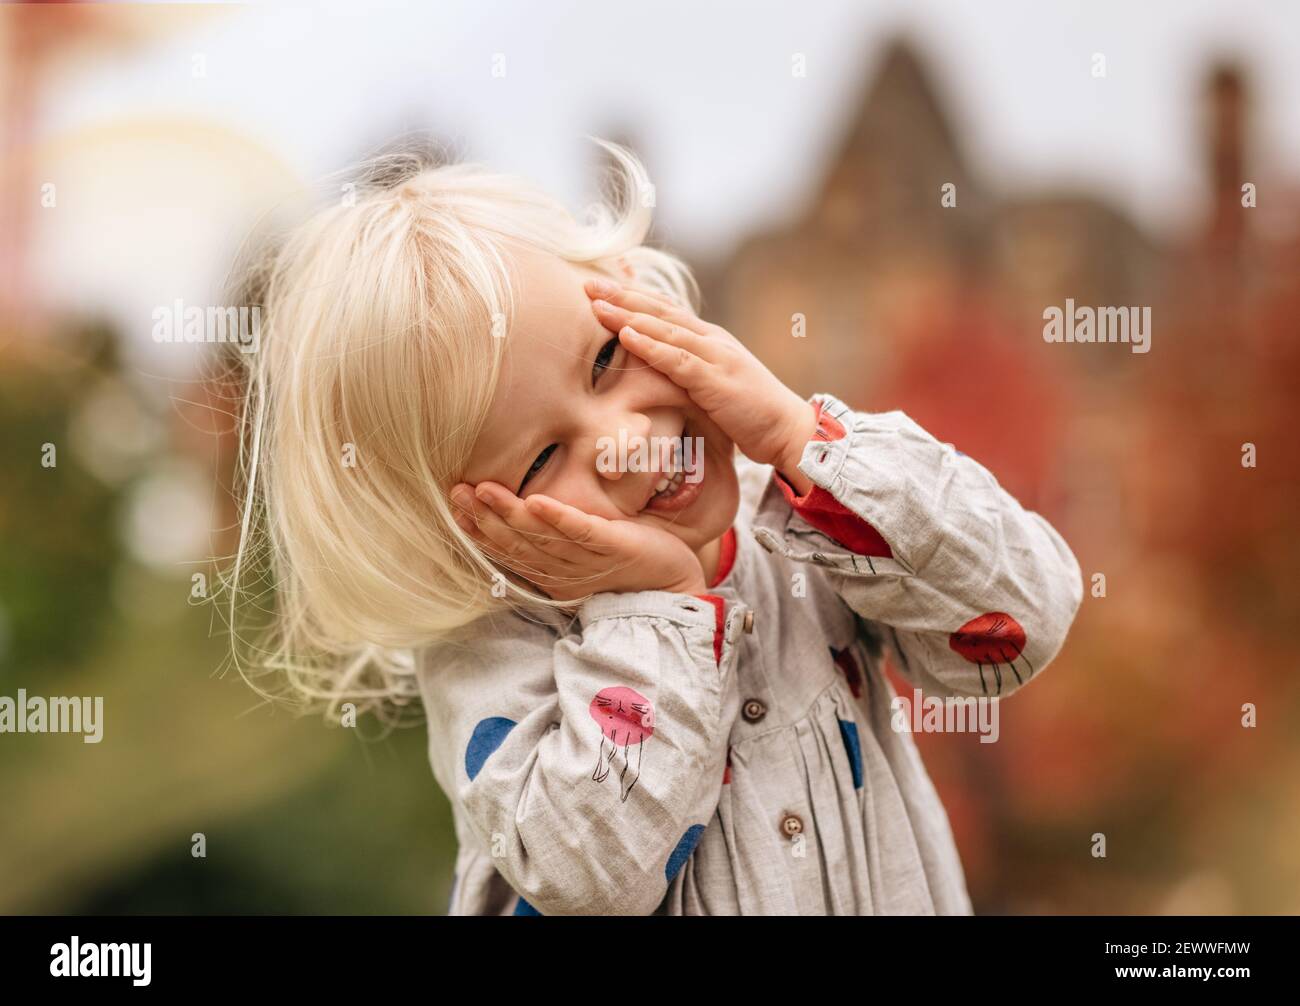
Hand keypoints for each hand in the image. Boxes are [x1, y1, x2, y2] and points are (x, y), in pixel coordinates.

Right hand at [449, 481, 707, 601]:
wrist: (676, 587)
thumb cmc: (630, 566)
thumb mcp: (585, 553)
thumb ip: (557, 537)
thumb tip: (528, 510)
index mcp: (554, 574)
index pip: (509, 550)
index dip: (480, 529)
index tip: (455, 506)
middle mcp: (565, 570)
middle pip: (517, 542)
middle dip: (484, 517)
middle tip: (456, 492)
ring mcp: (589, 560)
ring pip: (541, 536)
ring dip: (510, 513)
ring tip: (484, 490)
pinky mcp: (615, 547)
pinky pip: (583, 532)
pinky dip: (560, 517)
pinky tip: (539, 500)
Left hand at [586, 279, 817, 490]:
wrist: (788, 429)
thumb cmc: (750, 414)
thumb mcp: (713, 387)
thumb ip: (688, 375)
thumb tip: (658, 376)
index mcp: (708, 339)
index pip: (665, 310)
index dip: (633, 297)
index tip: (602, 287)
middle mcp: (710, 339)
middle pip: (659, 310)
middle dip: (622, 296)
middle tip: (586, 283)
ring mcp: (715, 356)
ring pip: (664, 328)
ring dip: (628, 314)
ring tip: (596, 304)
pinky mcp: (716, 380)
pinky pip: (677, 359)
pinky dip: (650, 345)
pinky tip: (626, 335)